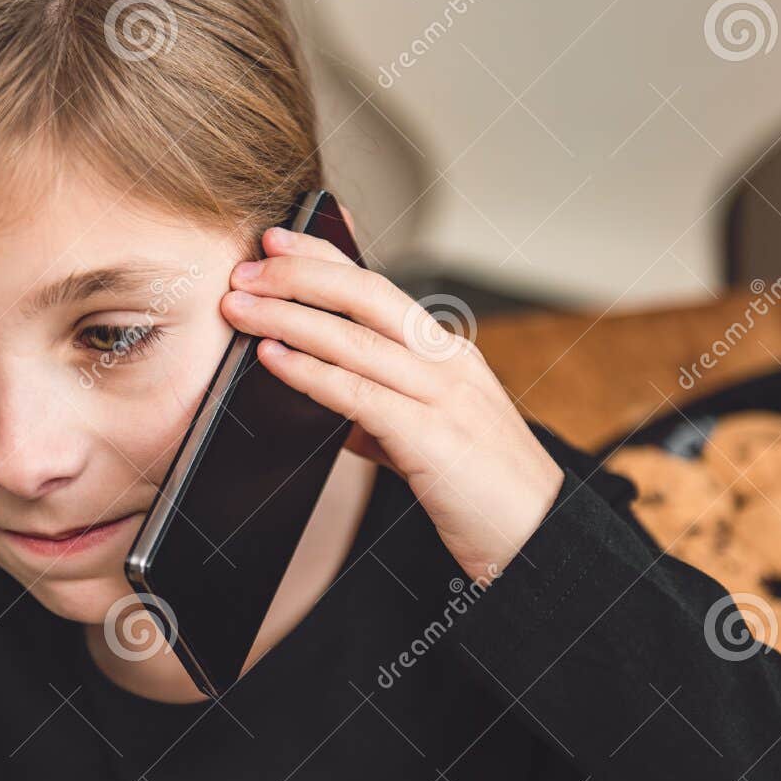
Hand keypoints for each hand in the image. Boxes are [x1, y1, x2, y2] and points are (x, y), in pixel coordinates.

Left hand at [219, 214, 563, 582]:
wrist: (540, 540)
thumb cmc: (484, 492)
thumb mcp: (429, 437)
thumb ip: (378, 413)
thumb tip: (323, 397)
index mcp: (449, 355)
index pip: (378, 287)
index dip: (324, 257)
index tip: (276, 239)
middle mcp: (449, 364)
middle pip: (366, 296)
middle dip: (298, 274)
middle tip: (244, 268)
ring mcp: (445, 398)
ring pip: (356, 340)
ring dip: (289, 318)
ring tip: (240, 308)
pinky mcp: (435, 440)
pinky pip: (361, 396)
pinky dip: (311, 373)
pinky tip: (274, 360)